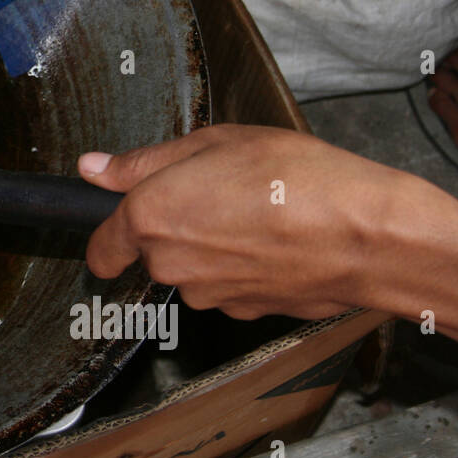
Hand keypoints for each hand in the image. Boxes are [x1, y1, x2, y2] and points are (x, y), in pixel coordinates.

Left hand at [76, 125, 457, 339]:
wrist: (364, 235)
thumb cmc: (295, 178)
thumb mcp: (214, 143)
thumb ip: (145, 161)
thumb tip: (93, 168)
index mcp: (149, 217)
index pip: (101, 248)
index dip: (108, 236)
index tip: (119, 225)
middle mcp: (168, 263)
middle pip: (151, 254)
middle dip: (174, 229)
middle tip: (219, 194)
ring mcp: (205, 294)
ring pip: (191, 271)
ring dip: (211, 249)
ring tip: (256, 214)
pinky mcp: (242, 313)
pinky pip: (227, 287)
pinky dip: (242, 268)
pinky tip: (274, 242)